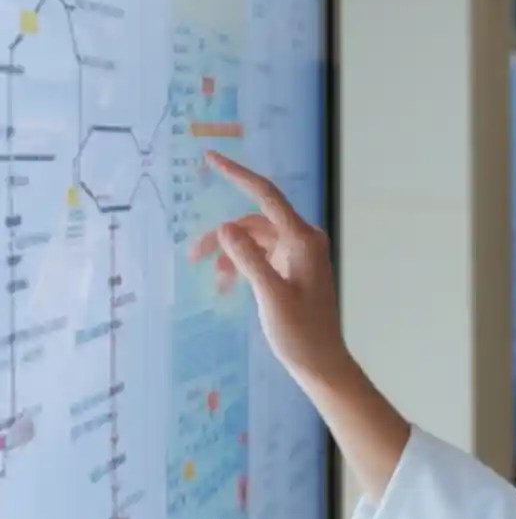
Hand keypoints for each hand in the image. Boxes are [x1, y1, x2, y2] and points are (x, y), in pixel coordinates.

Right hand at [188, 150, 347, 376]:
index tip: (211, 158)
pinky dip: (241, 264)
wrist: (320, 360)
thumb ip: (248, 259)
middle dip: (222, 235)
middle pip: (254, 220)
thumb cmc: (299, 332)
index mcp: (303, 240)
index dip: (237, 174)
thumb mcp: (269, 295)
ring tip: (212, 278)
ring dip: (230, 253)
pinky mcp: (294, 267)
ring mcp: (300, 253)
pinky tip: (226, 284)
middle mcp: (304, 240)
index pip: (266, 196)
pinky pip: (261, 254)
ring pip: (254, 238)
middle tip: (192, 254)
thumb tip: (226, 226)